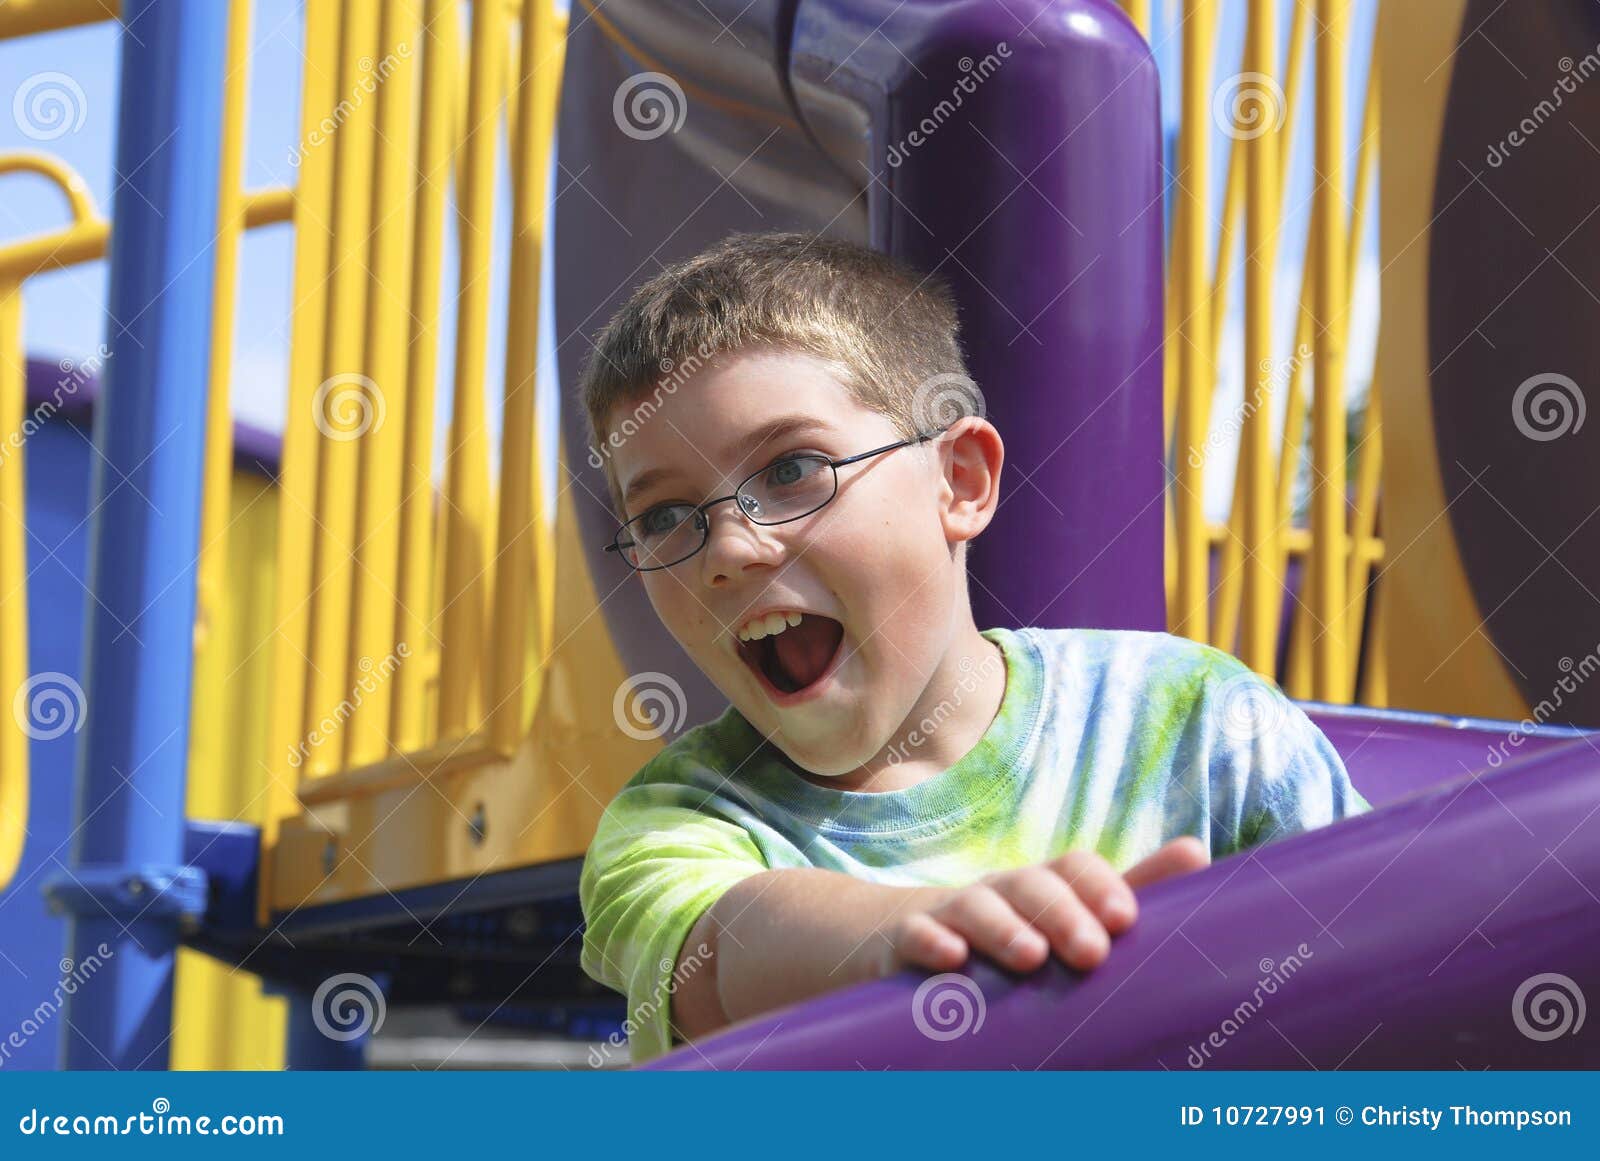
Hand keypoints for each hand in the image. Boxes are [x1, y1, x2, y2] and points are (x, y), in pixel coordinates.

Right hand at [879, 836, 1208, 976]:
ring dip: (1004, 928)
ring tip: (1030, 957)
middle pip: (1031, 886)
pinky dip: (931, 943)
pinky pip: (915, 934)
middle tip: (1092, 952)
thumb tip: (1197, 852)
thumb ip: (1130, 890)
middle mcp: (1001, 893)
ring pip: (976, 906)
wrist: (902, 939)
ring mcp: (951, 914)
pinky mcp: (906, 941)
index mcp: (1044, 889)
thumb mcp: (1066, 916)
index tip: (1126, 920)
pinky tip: (951, 959)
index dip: (1100, 886)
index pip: (1074, 868)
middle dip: (1063, 914)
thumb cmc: (1008, 932)